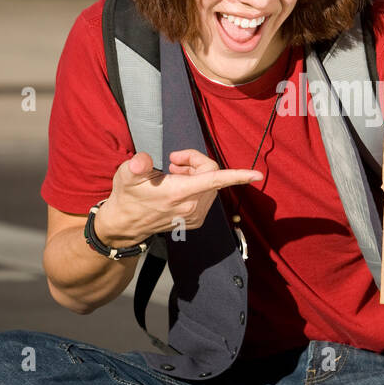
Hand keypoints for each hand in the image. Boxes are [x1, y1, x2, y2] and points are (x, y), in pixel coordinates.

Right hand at [98, 149, 261, 245]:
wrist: (125, 224)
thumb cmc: (128, 195)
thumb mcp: (126, 174)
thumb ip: (137, 165)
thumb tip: (142, 162)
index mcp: (179, 192)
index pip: (215, 180)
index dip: (238, 176)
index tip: (257, 175)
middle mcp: (191, 206)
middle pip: (212, 173)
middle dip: (196, 161)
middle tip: (175, 160)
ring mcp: (195, 215)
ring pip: (211, 184)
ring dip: (197, 173)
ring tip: (174, 173)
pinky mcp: (196, 220)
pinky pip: (207, 195)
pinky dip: (197, 185)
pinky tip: (178, 185)